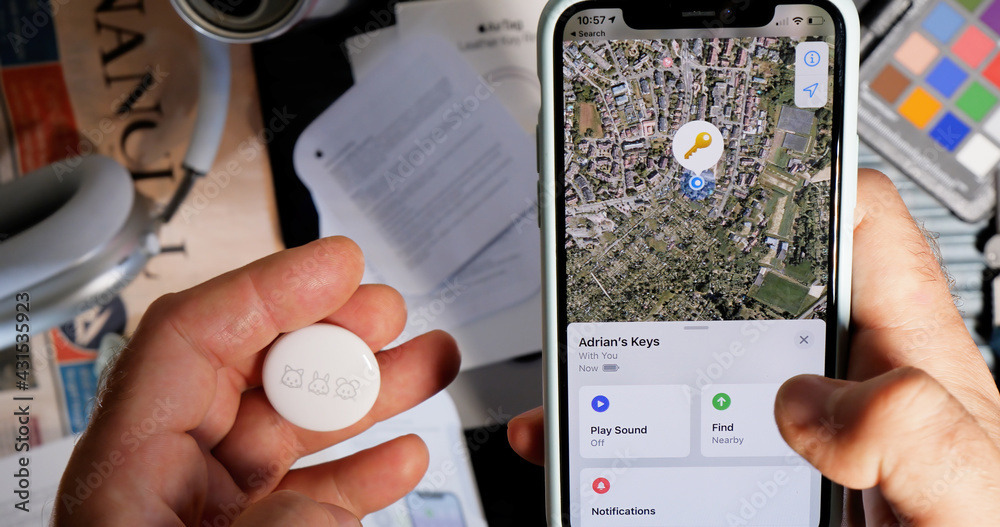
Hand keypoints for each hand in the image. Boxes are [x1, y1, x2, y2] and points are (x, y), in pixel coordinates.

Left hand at [53, 237, 460, 525]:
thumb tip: (320, 505)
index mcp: (124, 476)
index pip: (191, 339)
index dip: (269, 288)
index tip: (338, 265)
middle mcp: (170, 484)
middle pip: (256, 372)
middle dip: (333, 332)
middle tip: (389, 312)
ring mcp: (217, 515)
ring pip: (300, 428)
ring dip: (370, 392)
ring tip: (430, 363)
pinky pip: (315, 490)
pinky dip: (364, 468)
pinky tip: (402, 451)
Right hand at [507, 169, 999, 524]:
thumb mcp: (964, 488)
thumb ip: (914, 433)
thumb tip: (808, 400)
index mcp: (903, 354)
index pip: (861, 222)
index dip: (805, 177)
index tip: (735, 163)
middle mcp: (844, 380)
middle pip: (755, 283)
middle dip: (680, 266)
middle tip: (606, 264)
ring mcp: (796, 424)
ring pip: (699, 358)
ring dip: (628, 356)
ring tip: (570, 366)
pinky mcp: (755, 468)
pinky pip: (671, 430)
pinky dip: (617, 430)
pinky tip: (577, 439)